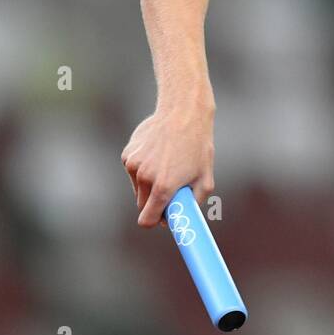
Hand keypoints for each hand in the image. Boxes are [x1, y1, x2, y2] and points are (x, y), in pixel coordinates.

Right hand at [120, 104, 215, 227]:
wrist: (183, 113)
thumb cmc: (198, 146)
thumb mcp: (206, 178)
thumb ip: (193, 203)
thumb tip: (182, 216)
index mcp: (163, 187)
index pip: (147, 220)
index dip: (155, 221)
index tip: (162, 218)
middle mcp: (144, 178)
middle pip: (142, 205)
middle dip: (154, 203)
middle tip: (171, 190)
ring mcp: (133, 165)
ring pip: (138, 187)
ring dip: (149, 184)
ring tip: (168, 164)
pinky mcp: (127, 154)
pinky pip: (133, 171)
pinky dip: (143, 168)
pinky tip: (158, 153)